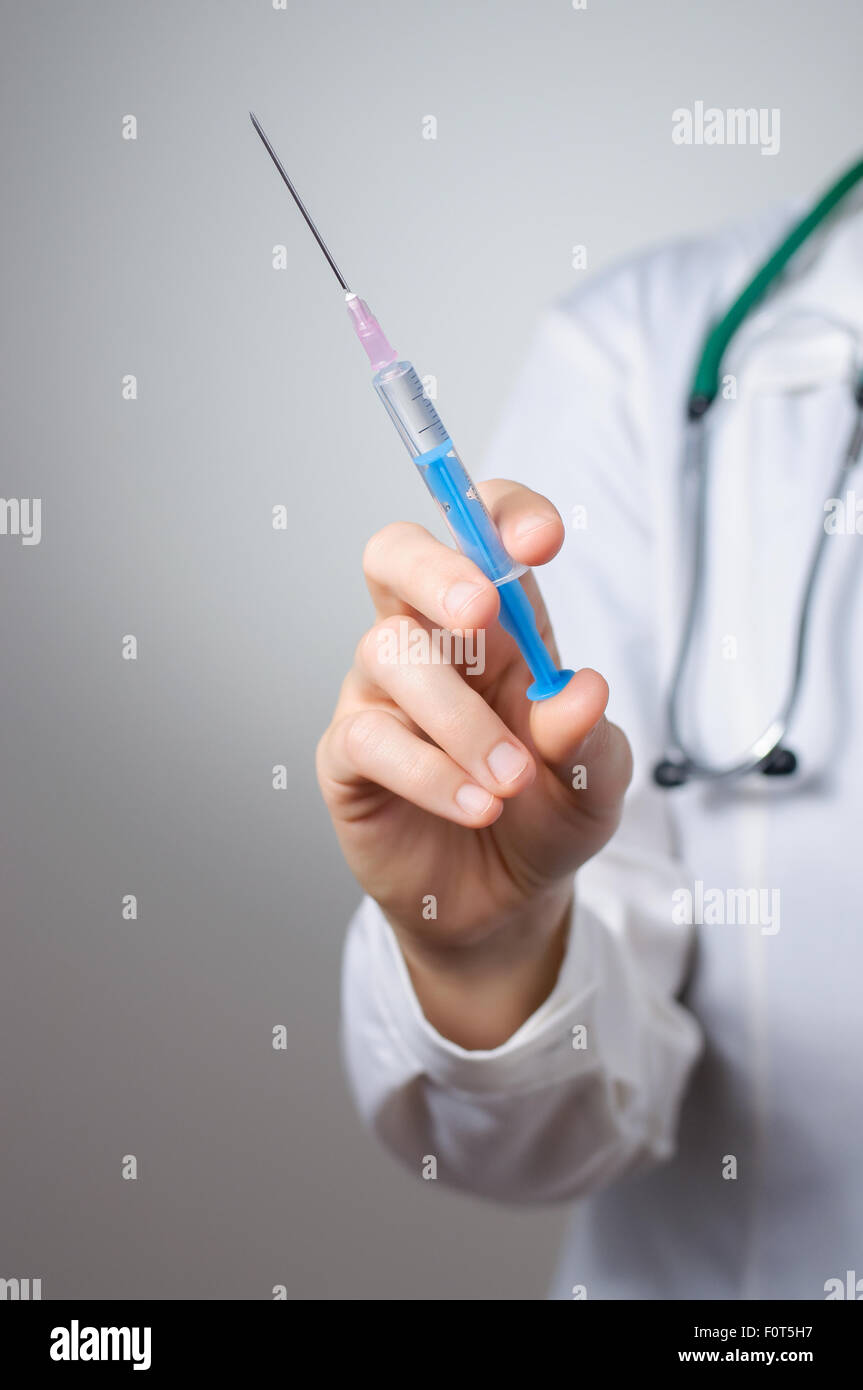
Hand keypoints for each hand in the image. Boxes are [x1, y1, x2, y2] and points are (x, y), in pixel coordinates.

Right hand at [317, 480, 631, 1045]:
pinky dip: (430, 773)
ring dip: (460, 718)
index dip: (503, 515)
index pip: (481, 532)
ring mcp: (382, 695)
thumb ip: (589, 736)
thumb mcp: (593, 782)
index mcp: (499, 624)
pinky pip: (369, 739)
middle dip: (433, 567)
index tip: (542, 541)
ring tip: (511, 781)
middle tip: (480, 611)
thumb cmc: (548, 816)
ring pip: (390, 653)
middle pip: (393, 555)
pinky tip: (476, 806)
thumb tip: (582, 689)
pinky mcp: (349, 756)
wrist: (505, 903)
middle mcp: (430, 643)